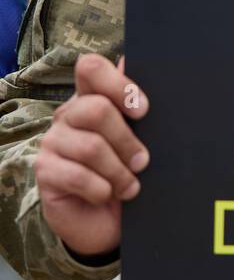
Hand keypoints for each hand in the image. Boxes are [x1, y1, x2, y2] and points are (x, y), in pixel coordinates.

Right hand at [35, 53, 149, 258]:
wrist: (105, 221)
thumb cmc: (124, 172)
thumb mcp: (137, 139)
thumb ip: (133, 105)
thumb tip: (129, 59)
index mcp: (90, 97)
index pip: (91, 69)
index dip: (119, 84)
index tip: (143, 111)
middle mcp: (67, 114)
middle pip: (97, 109)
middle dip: (126, 140)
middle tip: (142, 162)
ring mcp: (52, 142)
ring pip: (91, 147)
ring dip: (119, 171)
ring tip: (130, 187)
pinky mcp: (45, 171)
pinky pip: (78, 176)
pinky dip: (102, 189)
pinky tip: (107, 195)